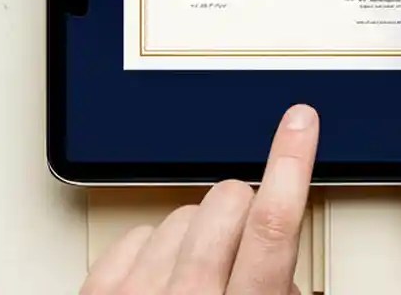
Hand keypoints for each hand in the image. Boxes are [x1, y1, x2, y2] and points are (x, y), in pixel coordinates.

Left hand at [81, 104, 318, 294]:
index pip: (272, 224)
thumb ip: (277, 292)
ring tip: (196, 278)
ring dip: (197, 234)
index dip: (291, 163)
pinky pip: (138, 233)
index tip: (300, 123)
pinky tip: (161, 280)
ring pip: (182, 211)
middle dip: (242, 211)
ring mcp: (137, 292)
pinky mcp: (100, 291)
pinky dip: (153, 250)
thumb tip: (285, 274)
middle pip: (228, 201)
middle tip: (241, 250)